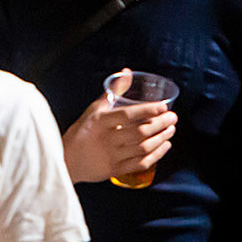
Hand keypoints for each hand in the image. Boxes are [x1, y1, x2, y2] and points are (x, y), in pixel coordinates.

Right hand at [59, 70, 176, 183]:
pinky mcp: (115, 170)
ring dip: (161, 138)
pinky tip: (165, 146)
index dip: (148, 110)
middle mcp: (107, 139)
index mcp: (100, 121)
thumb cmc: (83, 130)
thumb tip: (127, 72)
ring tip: (171, 130)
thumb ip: (113, 91)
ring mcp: (111, 156)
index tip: (164, 106)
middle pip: (140, 132)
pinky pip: (141, 163)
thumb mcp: (95, 108)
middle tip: (173, 118)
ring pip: (143, 148)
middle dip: (161, 124)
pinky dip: (157, 155)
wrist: (68, 160)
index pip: (128, 115)